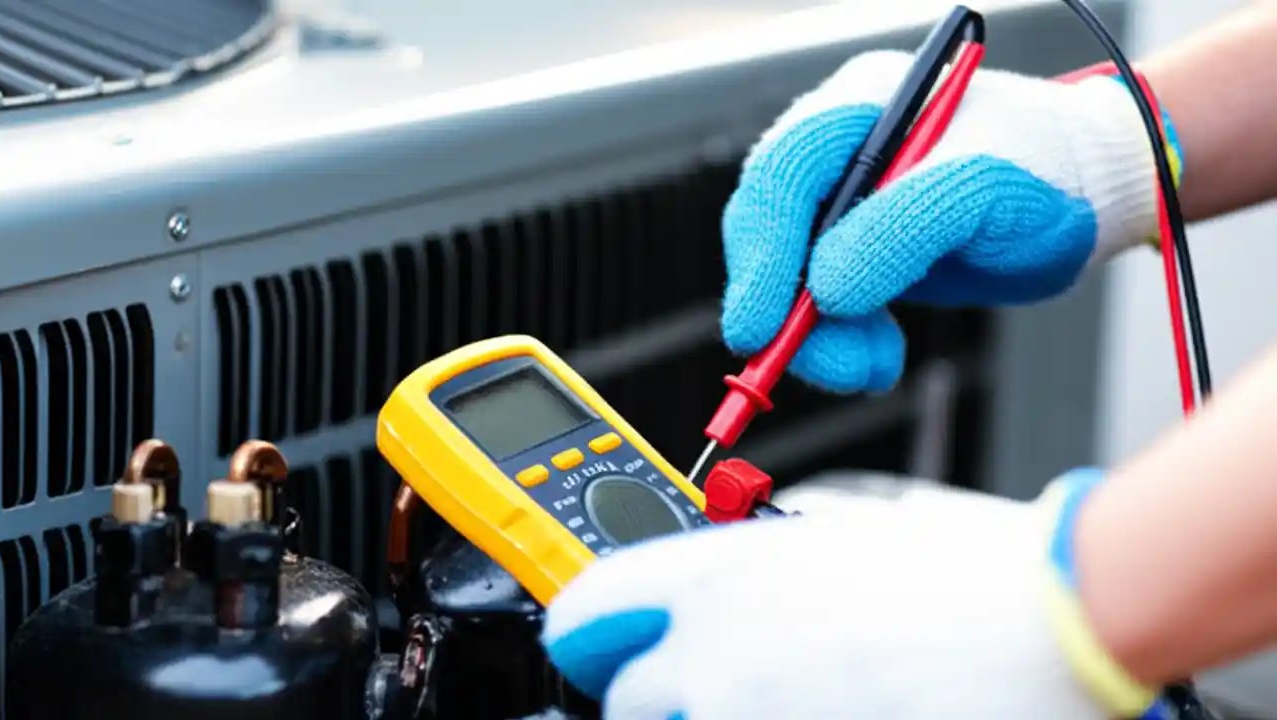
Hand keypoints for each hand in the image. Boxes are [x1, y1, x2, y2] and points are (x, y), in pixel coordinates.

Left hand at [542, 473, 1168, 719]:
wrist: (1058, 616)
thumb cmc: (965, 572)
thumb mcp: (834, 547)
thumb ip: (749, 583)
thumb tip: (712, 609)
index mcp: (719, 576)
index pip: (583, 612)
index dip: (584, 635)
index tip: (592, 648)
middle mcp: (717, 654)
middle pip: (626, 701)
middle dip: (659, 699)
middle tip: (713, 692)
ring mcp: (752, 718)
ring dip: (714, 718)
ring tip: (784, 700)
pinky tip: (832, 711)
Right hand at [720, 50, 1180, 392]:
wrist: (1088, 197)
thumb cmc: (1048, 174)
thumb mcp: (985, 193)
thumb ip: (902, 231)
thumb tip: (826, 290)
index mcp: (860, 111)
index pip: (783, 172)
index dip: (762, 249)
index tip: (759, 324)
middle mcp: (838, 153)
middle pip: (770, 228)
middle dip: (784, 306)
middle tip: (818, 363)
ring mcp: (844, 204)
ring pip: (791, 277)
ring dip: (819, 337)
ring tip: (870, 368)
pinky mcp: (858, 250)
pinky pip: (823, 302)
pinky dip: (843, 340)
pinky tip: (875, 359)